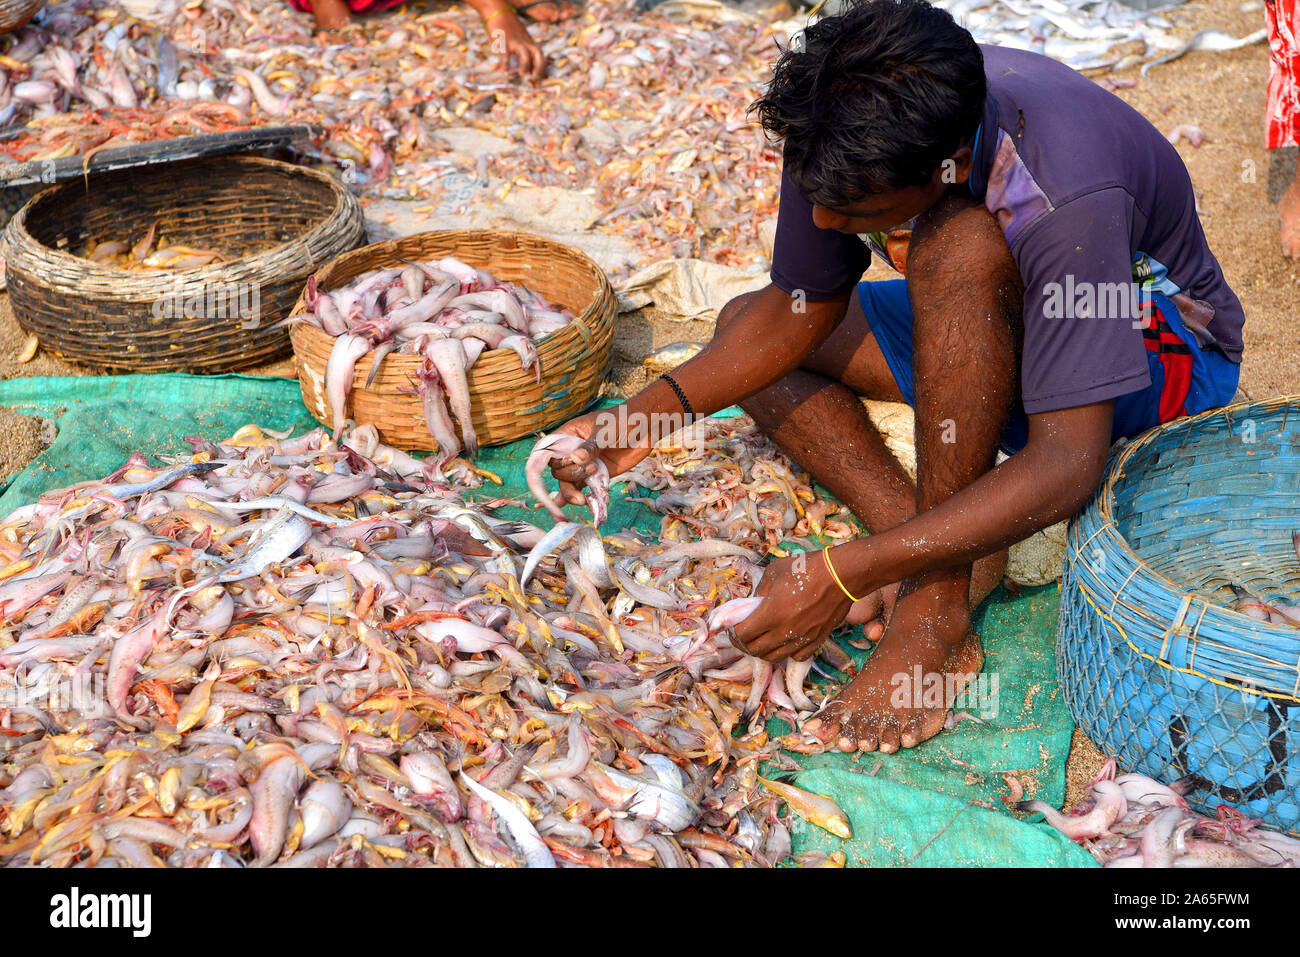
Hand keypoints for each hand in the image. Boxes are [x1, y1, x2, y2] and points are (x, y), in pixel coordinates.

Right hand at [487, 15, 544, 79]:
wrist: (500, 14)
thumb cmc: (511, 31)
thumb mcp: (522, 40)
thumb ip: (526, 53)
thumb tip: (529, 72)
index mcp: (530, 43)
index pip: (541, 56)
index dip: (542, 69)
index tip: (540, 81)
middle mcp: (525, 42)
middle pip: (537, 54)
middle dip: (538, 67)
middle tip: (535, 79)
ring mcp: (514, 42)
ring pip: (524, 54)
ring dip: (525, 66)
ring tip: (522, 75)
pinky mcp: (502, 42)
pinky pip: (505, 54)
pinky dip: (506, 64)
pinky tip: (505, 72)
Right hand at [548, 405, 652, 507]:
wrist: (645, 428)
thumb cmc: (623, 421)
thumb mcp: (605, 431)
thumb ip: (591, 446)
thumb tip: (576, 459)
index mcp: (569, 435)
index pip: (549, 451)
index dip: (549, 463)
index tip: (558, 469)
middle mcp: (574, 452)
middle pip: (559, 471)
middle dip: (570, 475)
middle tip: (591, 469)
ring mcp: (585, 464)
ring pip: (569, 483)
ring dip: (572, 493)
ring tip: (581, 500)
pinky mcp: (597, 475)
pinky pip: (584, 488)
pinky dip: (579, 497)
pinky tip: (569, 507)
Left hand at [730, 549, 857, 662]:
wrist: (839, 576)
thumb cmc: (805, 569)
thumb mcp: (773, 573)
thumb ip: (760, 591)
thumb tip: (754, 603)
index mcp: (769, 614)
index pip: (742, 635)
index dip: (734, 633)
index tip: (733, 629)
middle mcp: (783, 632)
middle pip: (755, 650)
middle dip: (745, 645)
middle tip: (744, 636)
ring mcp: (801, 639)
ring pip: (775, 657)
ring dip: (765, 651)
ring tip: (764, 640)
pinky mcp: (816, 641)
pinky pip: (797, 657)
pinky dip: (788, 653)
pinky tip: (787, 642)